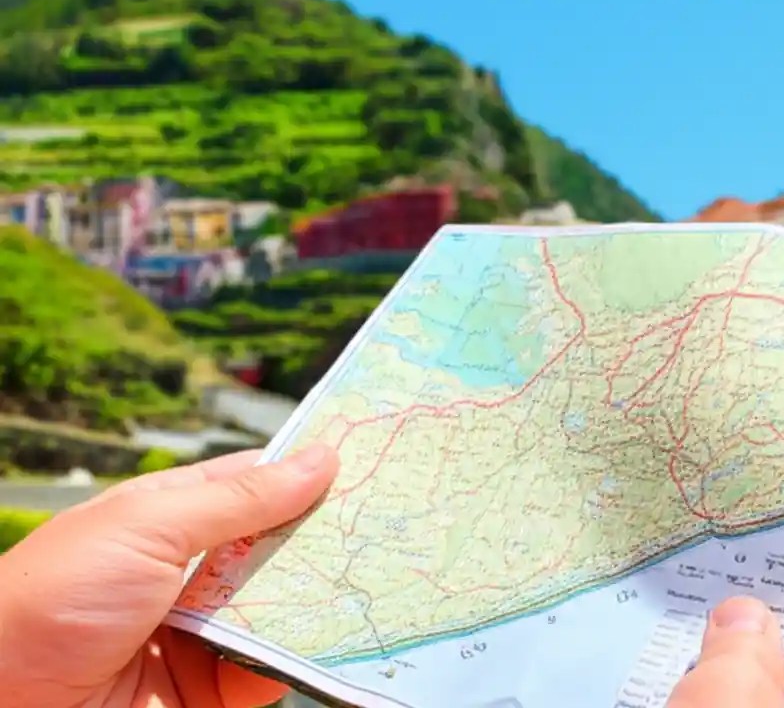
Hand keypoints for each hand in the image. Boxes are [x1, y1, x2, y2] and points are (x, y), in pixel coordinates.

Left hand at [0, 446, 339, 707]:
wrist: (2, 701)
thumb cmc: (54, 596)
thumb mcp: (150, 527)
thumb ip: (241, 498)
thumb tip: (320, 457)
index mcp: (171, 516)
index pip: (257, 484)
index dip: (310, 475)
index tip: (373, 464)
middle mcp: (189, 571)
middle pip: (278, 550)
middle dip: (325, 542)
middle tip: (388, 528)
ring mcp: (197, 630)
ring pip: (279, 611)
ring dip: (314, 604)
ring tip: (365, 587)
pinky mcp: (202, 688)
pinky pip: (262, 672)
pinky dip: (286, 664)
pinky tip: (309, 650)